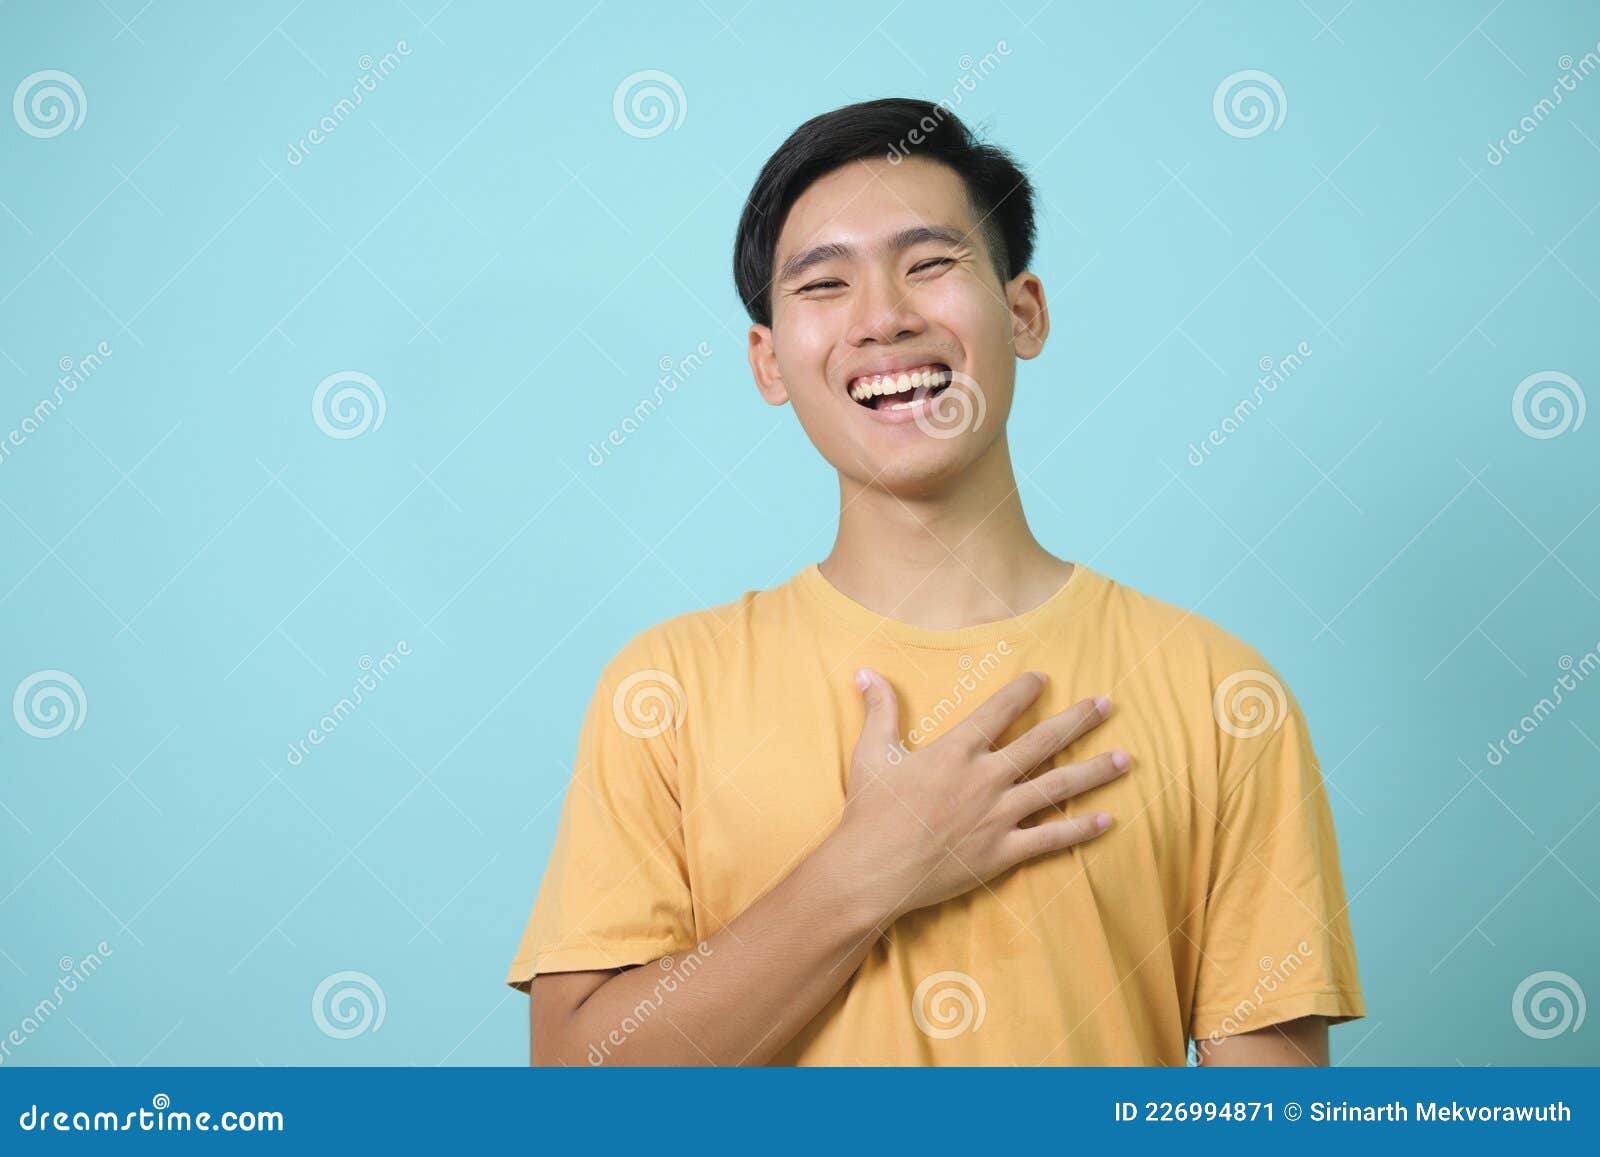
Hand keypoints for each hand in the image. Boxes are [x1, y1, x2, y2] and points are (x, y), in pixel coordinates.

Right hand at [829, 668, 1129, 923]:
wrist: (872, 871)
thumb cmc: (870, 813)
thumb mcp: (871, 754)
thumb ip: (879, 710)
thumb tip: (865, 671)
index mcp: (955, 751)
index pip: (998, 711)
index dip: (1023, 691)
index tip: (1043, 678)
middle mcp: (985, 778)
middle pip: (1043, 743)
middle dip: (1078, 721)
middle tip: (1107, 704)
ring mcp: (998, 816)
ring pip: (1057, 788)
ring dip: (1094, 772)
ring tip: (1126, 759)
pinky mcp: (1001, 852)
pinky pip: (1049, 838)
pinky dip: (1079, 830)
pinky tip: (1107, 821)